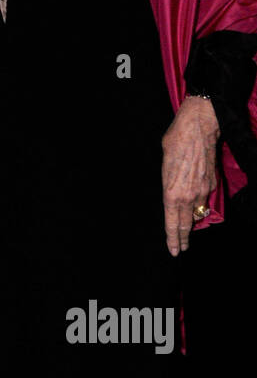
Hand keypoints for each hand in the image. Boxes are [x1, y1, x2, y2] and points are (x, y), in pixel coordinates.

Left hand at [161, 95, 219, 254]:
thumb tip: (173, 193)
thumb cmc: (176, 141)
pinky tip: (196, 206)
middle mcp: (189, 196)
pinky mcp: (213, 183)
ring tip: (188, 231)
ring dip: (192, 222)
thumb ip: (168, 183)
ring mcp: (203, 190)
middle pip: (186, 224)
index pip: (172, 223)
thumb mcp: (164, 164)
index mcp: (172, 193)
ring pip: (198, 213)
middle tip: (181, 248)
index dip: (172, 239)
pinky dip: (200, 205)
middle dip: (183, 238)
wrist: (200, 127)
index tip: (174, 250)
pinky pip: (205, 200)